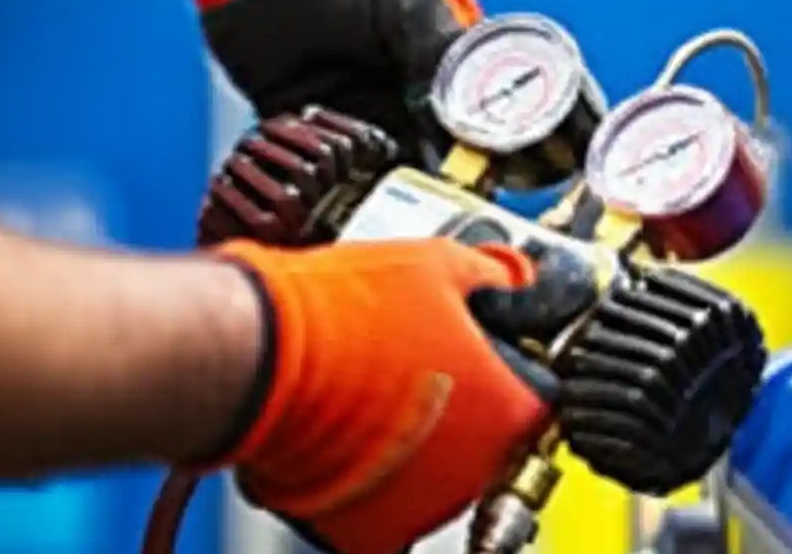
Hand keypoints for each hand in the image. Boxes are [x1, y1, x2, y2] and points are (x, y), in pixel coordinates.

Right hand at [204, 237, 559, 552]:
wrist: (253, 356)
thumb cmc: (339, 314)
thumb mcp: (436, 264)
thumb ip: (493, 273)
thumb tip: (517, 272)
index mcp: (507, 412)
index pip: (539, 394)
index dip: (512, 363)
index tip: (485, 347)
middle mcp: (474, 472)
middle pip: (488, 435)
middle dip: (461, 400)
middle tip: (416, 359)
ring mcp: (421, 509)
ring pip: (438, 470)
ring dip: (419, 436)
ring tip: (371, 385)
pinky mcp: (368, 534)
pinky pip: (388, 501)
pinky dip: (375, 471)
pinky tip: (348, 423)